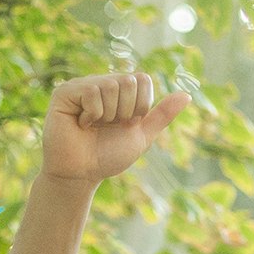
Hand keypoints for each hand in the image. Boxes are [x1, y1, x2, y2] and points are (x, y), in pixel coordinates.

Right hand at [41, 73, 188, 185]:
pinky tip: (82, 123)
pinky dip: (92, 114)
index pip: (143, 80)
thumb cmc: (108, 156)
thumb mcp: (141, 136)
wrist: (83, 173)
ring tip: (94, 126)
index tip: (127, 123)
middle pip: (129, 81)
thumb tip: (187, 95)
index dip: (141, 106)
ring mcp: (84, 85)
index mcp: (121, 92)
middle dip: (125, 111)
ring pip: (111, 85)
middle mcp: (102, 83)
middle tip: (109, 126)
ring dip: (108, 115)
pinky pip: (92, 91)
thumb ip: (162, 115)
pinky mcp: (66, 91)